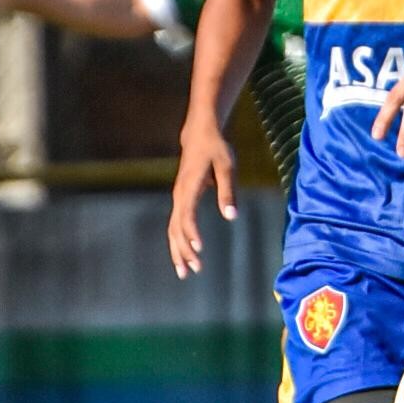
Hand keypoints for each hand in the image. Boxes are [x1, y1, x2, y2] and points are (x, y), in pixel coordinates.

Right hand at [168, 119, 237, 278]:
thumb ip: (228, 191)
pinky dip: (179, 240)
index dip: (192, 234)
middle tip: (193, 270)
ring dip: (178, 250)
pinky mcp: (182, 197)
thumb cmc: (215, 147)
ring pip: (173, 229)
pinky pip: (176, 223)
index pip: (187, 216)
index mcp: (189, 187)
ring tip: (185, 271)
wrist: (201, 131)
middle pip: (176, 228)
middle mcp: (180, 194)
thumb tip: (231, 215)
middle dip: (183, 251)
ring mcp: (179, 196)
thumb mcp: (227, 166)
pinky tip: (186, 253)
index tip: (199, 250)